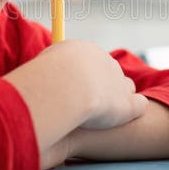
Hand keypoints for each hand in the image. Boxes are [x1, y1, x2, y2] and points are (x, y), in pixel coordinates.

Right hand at [4, 40, 147, 154]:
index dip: (83, 76)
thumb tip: (31, 78)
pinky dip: (133, 110)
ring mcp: (119, 82)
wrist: (66, 86)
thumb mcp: (40, 66)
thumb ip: (43, 72)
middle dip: (101, 86)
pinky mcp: (128, 104)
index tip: (75, 87)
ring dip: (118, 98)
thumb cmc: (47, 77)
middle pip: (109, 72)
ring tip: (106, 113)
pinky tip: (126, 118)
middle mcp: (105, 62)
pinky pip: (137, 104)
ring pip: (124, 87)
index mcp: (85, 51)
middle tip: (88, 103)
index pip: (88, 61)